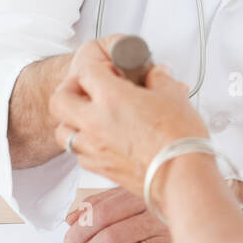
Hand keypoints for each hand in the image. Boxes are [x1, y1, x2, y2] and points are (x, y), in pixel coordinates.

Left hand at [49, 34, 207, 201]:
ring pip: (63, 131)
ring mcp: (94, 148)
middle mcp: (95, 123)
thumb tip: (156, 73)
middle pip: (59, 100)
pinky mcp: (100, 170)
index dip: (96, 65)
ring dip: (71, 121)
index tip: (109, 68)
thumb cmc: (179, 139)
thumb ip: (159, 78)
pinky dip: (85, 145)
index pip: (85, 71)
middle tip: (87, 88)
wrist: (182, 177)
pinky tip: (102, 140)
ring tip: (90, 117)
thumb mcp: (174, 96)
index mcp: (111, 98)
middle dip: (69, 90)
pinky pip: (79, 154)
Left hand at [64, 185, 176, 242]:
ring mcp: (168, 239)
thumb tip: (72, 219)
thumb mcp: (130, 196)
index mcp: (142, 196)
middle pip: (111, 237)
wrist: (202, 214)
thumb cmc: (159, 208)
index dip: (82, 228)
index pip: (103, 212)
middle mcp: (156, 216)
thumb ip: (100, 204)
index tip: (71, 239)